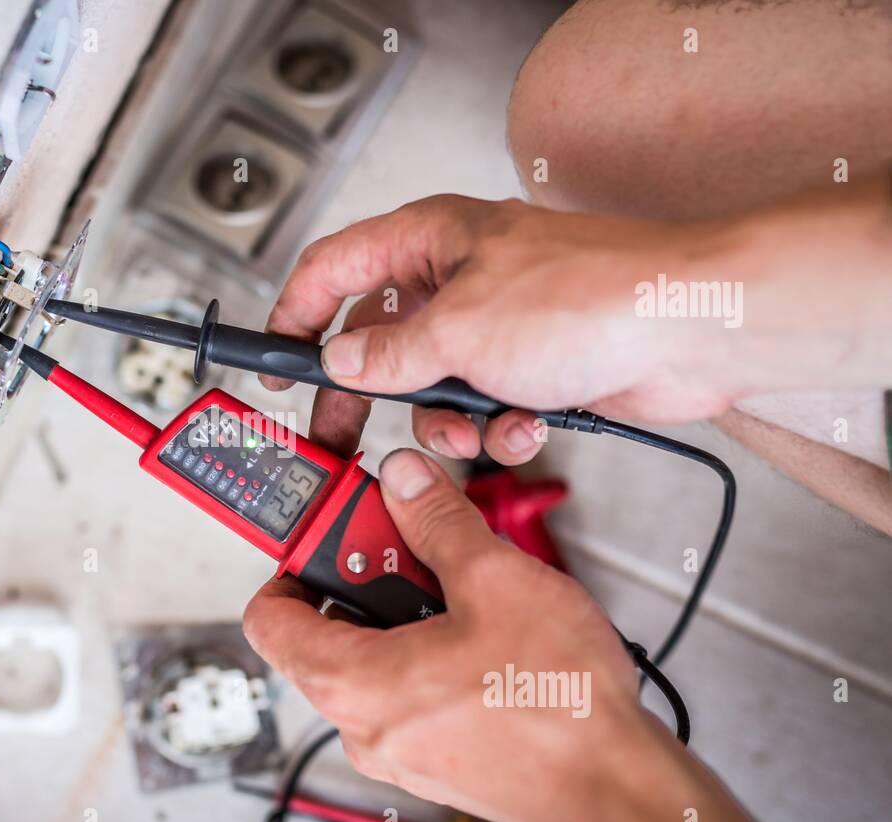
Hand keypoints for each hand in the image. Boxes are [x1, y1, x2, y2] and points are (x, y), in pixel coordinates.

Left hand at [244, 449, 787, 821]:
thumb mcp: (495, 581)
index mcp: (351, 683)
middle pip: (327, 631)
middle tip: (420, 546)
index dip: (292, 562)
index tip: (333, 531)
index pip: (268, 618)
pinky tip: (487, 633)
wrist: (619, 788)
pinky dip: (432, 651)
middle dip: (370, 576)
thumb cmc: (558, 707)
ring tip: (467, 589)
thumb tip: (405, 482)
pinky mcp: (437, 757)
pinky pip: (411, 690)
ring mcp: (399, 748)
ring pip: (376, 659)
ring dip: (409, 612)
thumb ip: (437, 521)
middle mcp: (363, 726)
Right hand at [262, 194, 746, 464]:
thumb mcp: (460, 330)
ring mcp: (495, 324)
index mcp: (429, 241)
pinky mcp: (531, 366)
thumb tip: (340, 363)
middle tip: (338, 436)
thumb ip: (388, 354)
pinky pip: (485, 406)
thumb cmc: (590, 295)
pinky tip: (523, 425)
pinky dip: (497, 426)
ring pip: (431, 387)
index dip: (294, 315)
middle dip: (364, 395)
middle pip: (377, 341)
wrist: (692, 329)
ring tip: (467, 432)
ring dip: (443, 423)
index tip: (273, 363)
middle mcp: (457, 278)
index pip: (333, 270)